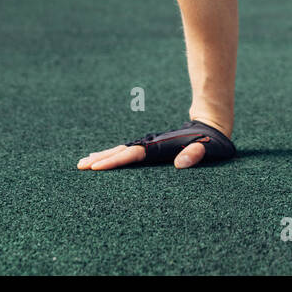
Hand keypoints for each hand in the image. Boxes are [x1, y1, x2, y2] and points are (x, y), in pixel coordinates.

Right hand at [77, 119, 235, 169]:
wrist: (210, 124)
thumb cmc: (211, 142)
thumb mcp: (207, 149)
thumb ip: (195, 155)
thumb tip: (179, 164)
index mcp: (160, 148)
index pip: (133, 155)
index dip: (115, 161)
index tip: (96, 166)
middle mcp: (151, 145)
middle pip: (122, 151)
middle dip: (101, 159)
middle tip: (80, 165)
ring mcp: (150, 145)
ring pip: (122, 150)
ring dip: (104, 156)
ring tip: (84, 162)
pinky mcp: (151, 147)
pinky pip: (128, 151)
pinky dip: (114, 155)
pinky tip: (102, 159)